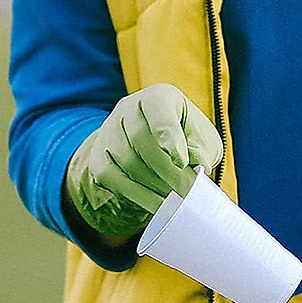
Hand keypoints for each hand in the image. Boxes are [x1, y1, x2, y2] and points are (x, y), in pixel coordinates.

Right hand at [65, 84, 223, 238]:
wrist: (157, 149)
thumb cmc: (186, 140)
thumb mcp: (203, 139)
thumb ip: (202, 148)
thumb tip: (199, 164)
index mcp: (159, 97)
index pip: (158, 110)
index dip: (168, 136)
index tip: (182, 161)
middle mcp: (128, 108)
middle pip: (140, 139)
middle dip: (166, 170)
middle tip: (186, 191)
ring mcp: (109, 131)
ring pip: (125, 160)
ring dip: (152, 185)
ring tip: (175, 199)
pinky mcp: (98, 156)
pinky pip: (110, 176)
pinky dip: (135, 194)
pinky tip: (156, 205)